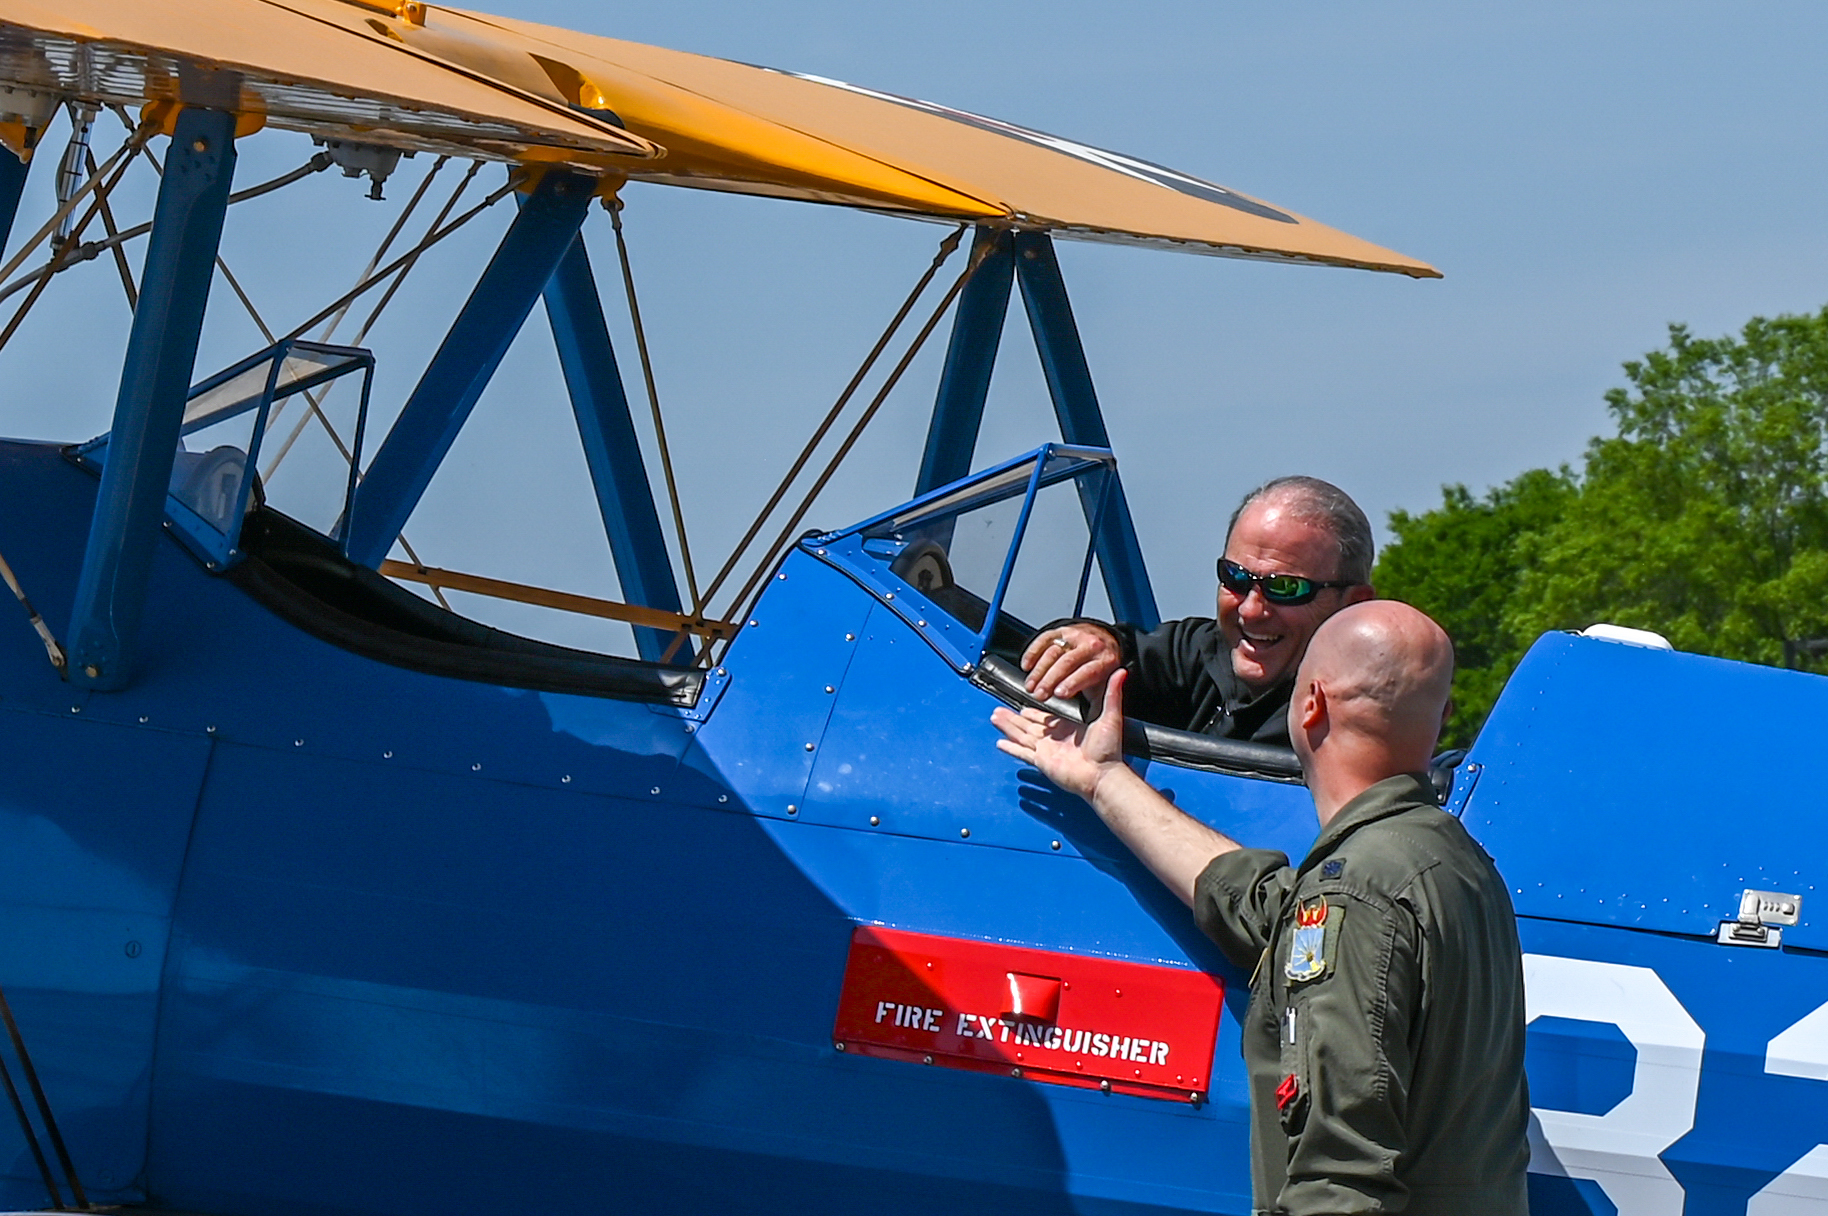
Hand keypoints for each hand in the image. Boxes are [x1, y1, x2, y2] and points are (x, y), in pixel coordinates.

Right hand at [992, 669, 1129, 802]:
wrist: (1103, 774)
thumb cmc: (1108, 749)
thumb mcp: (1110, 715)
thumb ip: (1111, 693)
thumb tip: (1121, 671)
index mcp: (1067, 728)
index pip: (1045, 718)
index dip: (1033, 711)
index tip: (1022, 705)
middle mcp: (1054, 739)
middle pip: (1028, 725)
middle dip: (1013, 718)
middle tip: (998, 709)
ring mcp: (1046, 751)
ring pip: (1021, 735)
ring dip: (1008, 726)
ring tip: (994, 717)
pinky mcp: (1041, 761)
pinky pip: (1022, 753)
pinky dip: (1011, 748)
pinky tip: (999, 743)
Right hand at [1021, 623, 1121, 700]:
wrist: (1106, 641)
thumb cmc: (1103, 668)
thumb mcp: (1108, 684)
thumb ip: (1101, 695)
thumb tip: (1088, 709)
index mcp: (1105, 660)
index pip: (1087, 672)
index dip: (1072, 683)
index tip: (1058, 694)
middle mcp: (1090, 645)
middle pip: (1067, 662)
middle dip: (1050, 679)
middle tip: (1039, 694)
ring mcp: (1075, 636)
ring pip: (1052, 652)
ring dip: (1038, 671)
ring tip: (1030, 686)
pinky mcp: (1061, 630)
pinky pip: (1044, 639)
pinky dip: (1032, 653)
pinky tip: (1026, 666)